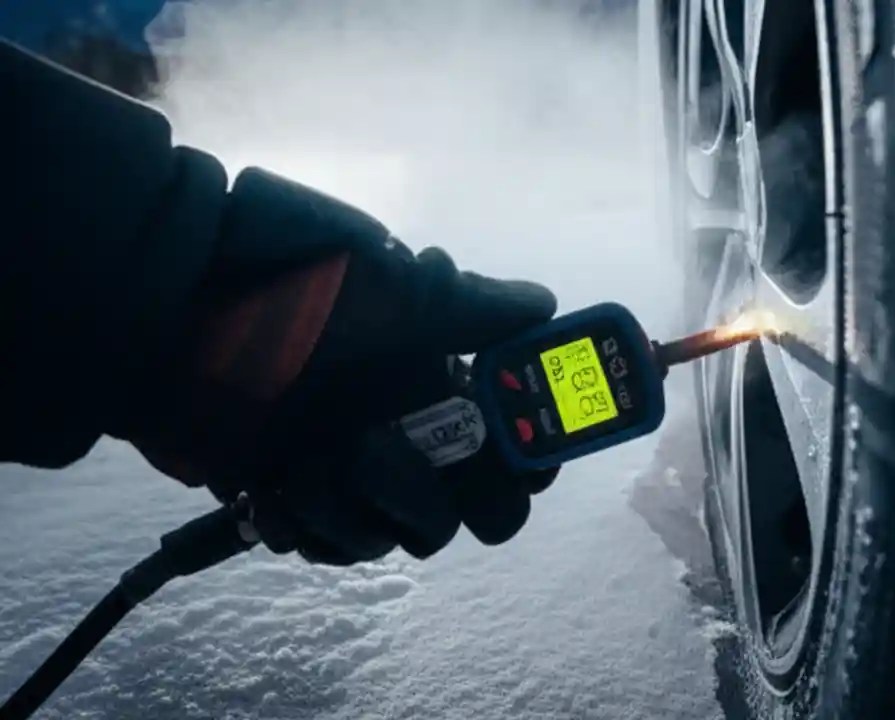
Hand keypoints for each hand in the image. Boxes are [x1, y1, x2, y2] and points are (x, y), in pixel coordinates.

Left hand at [124, 169, 559, 564]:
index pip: (509, 451)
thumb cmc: (295, 296)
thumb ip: (475, 308)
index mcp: (436, 386)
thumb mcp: (395, 288)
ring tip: (303, 464)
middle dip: (420, 497)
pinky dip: (300, 525)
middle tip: (373, 454)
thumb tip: (543, 304)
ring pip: (387, 537)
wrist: (171, 315)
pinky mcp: (291, 497)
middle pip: (457, 514)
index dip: (524, 469)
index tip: (516, 473)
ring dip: (348, 508)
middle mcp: (402, 433)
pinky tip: (271, 491)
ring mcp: (346, 471)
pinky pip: (322, 546)